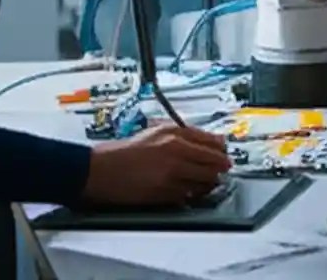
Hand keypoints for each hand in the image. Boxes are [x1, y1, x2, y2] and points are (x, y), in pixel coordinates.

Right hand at [82, 124, 231, 206]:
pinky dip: (191, 193)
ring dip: (207, 182)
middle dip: (219, 168)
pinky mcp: (165, 195)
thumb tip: (215, 140)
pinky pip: (189, 196)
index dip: (222, 151)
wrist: (102, 170)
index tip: (224, 154)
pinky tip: (184, 188)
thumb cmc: (127, 151)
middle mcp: (176, 155)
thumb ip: (188, 134)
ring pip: (205, 182)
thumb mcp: (158, 131)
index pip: (214, 144)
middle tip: (218, 169)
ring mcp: (171, 177)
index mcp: (175, 137)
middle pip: (215, 164)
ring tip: (201, 179)